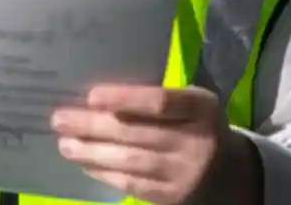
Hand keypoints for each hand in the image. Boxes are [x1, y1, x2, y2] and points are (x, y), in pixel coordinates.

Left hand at [51, 85, 255, 204]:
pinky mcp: (174, 197)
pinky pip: (133, 184)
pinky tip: (85, 163)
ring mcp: (185, 173)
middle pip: (136, 132)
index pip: (159, 102)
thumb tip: (98, 97)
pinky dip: (105, 173)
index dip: (124, 99)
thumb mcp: (191, 104)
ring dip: (93, 152)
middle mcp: (196, 140)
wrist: (231, 173)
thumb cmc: (198, 125)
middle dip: (93, 126)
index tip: (91, 96)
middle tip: (60, 119)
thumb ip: (157, 99)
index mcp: (200, 107)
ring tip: (66, 144)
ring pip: (131, 161)